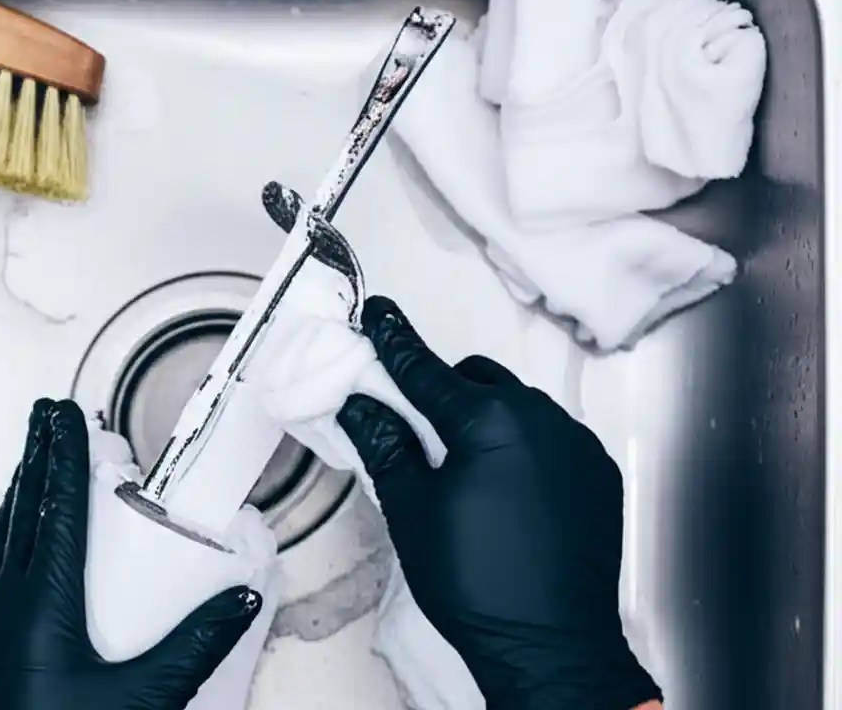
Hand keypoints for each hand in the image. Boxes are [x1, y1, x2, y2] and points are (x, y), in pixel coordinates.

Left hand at [0, 399, 262, 709]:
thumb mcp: (149, 699)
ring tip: (23, 459)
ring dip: (11, 499)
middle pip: (25, 515)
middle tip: (46, 414)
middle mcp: (7, 609)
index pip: (59, 511)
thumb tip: (242, 597)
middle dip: (37, 460)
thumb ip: (196, 644)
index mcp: (45, 607)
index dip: (64, 458)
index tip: (67, 413)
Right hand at [338, 296, 660, 709]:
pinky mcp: (600, 471)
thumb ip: (386, 446)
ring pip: (518, 406)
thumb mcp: (412, 511)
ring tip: (464, 468)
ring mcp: (577, 443)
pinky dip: (522, 446)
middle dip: (443, 391)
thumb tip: (358, 405)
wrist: (551, 646)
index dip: (394, 340)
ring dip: (486, 419)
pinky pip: (552, 436)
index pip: (425, 368)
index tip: (378, 313)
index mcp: (487, 421)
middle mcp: (540, 418)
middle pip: (476, 379)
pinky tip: (507, 491)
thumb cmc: (474, 582)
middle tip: (416, 428)